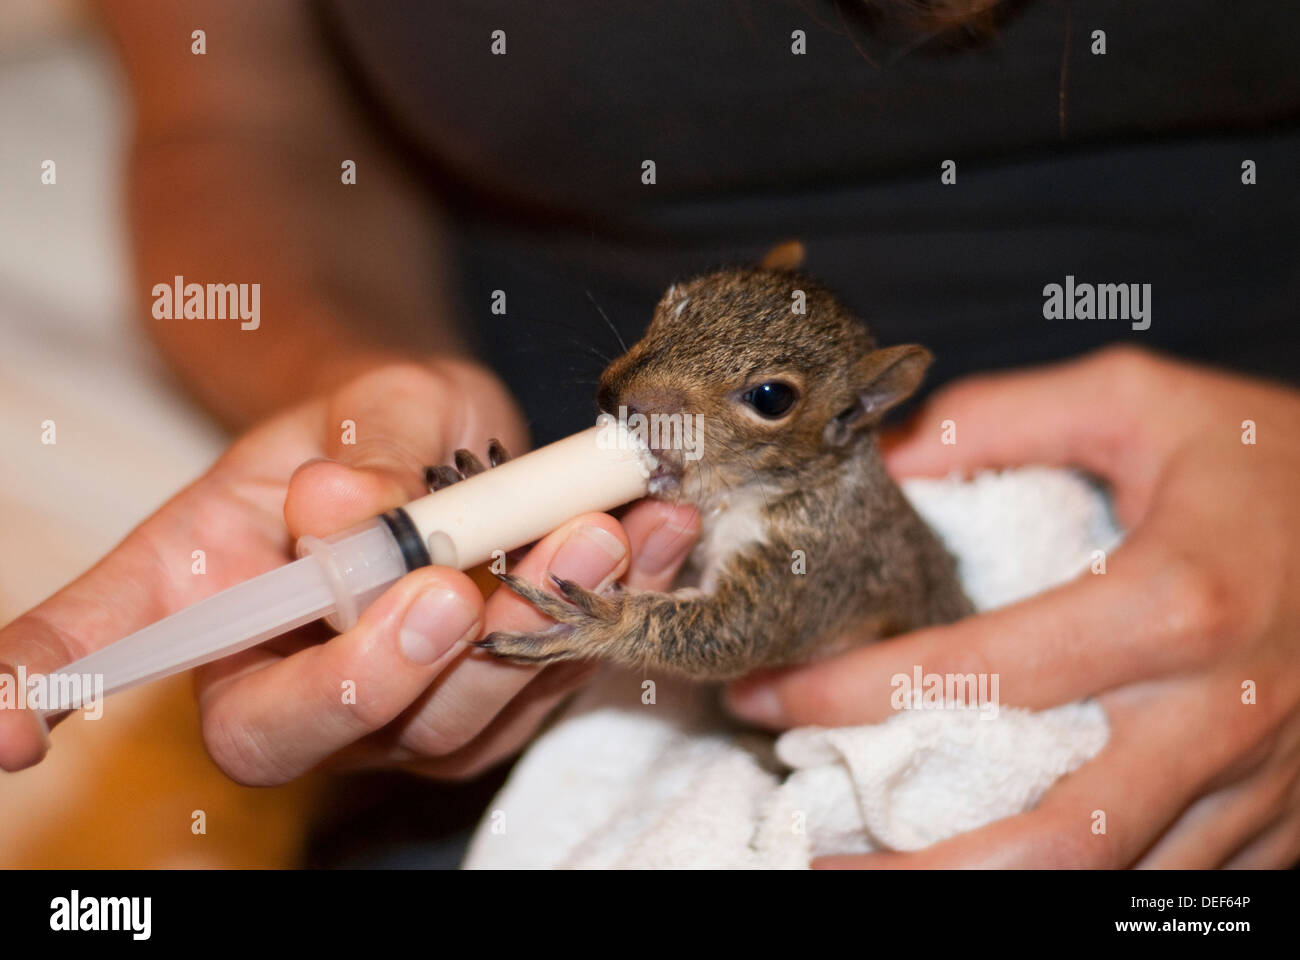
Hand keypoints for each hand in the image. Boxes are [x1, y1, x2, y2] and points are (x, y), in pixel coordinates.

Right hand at [0, 359, 700, 783]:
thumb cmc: (373, 415)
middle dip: (393, 665)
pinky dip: (616, 610)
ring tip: (605, 531)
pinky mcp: (500, 707)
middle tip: (451, 586)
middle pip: (319, 730)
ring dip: (540, 625)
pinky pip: (555, 682)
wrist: (447, 439)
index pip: (118, 657)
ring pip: (461, 720)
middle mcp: (296, 678)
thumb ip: (358, 448)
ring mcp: (404, 713)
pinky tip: (661, 535)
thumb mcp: (366, 400)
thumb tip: (339, 512)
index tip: (10, 730)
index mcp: (216, 604)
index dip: (43, 685)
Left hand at [724, 345, 1299, 867]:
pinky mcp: (1283, 820)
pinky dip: (1070, 885)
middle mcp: (1222, 714)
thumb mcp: (1142, 401)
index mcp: (1177, 604)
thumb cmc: (1280, 457)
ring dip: (979, 893)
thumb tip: (886, 460)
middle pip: (1051, 842)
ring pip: (1107, 885)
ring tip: (873, 874)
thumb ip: (1004, 417)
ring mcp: (1262, 785)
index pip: (980, 674)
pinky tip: (992, 866)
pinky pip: (1168, 885)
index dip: (852, 695)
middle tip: (810, 854)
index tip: (769, 699)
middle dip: (913, 873)